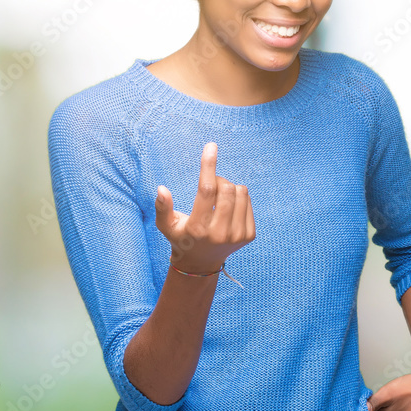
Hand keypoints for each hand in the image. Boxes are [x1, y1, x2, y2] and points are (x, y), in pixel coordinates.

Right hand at [155, 142, 255, 272]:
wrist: (201, 264)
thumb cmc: (181, 238)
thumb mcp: (166, 226)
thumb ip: (162, 208)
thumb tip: (161, 188)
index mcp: (198, 228)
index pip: (207, 190)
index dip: (208, 165)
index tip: (210, 147)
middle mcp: (220, 233)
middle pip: (226, 189)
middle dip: (218, 180)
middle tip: (210, 187)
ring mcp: (237, 235)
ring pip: (241, 192)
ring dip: (229, 188)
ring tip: (218, 199)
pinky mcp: (249, 235)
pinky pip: (248, 201)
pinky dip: (238, 198)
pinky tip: (227, 209)